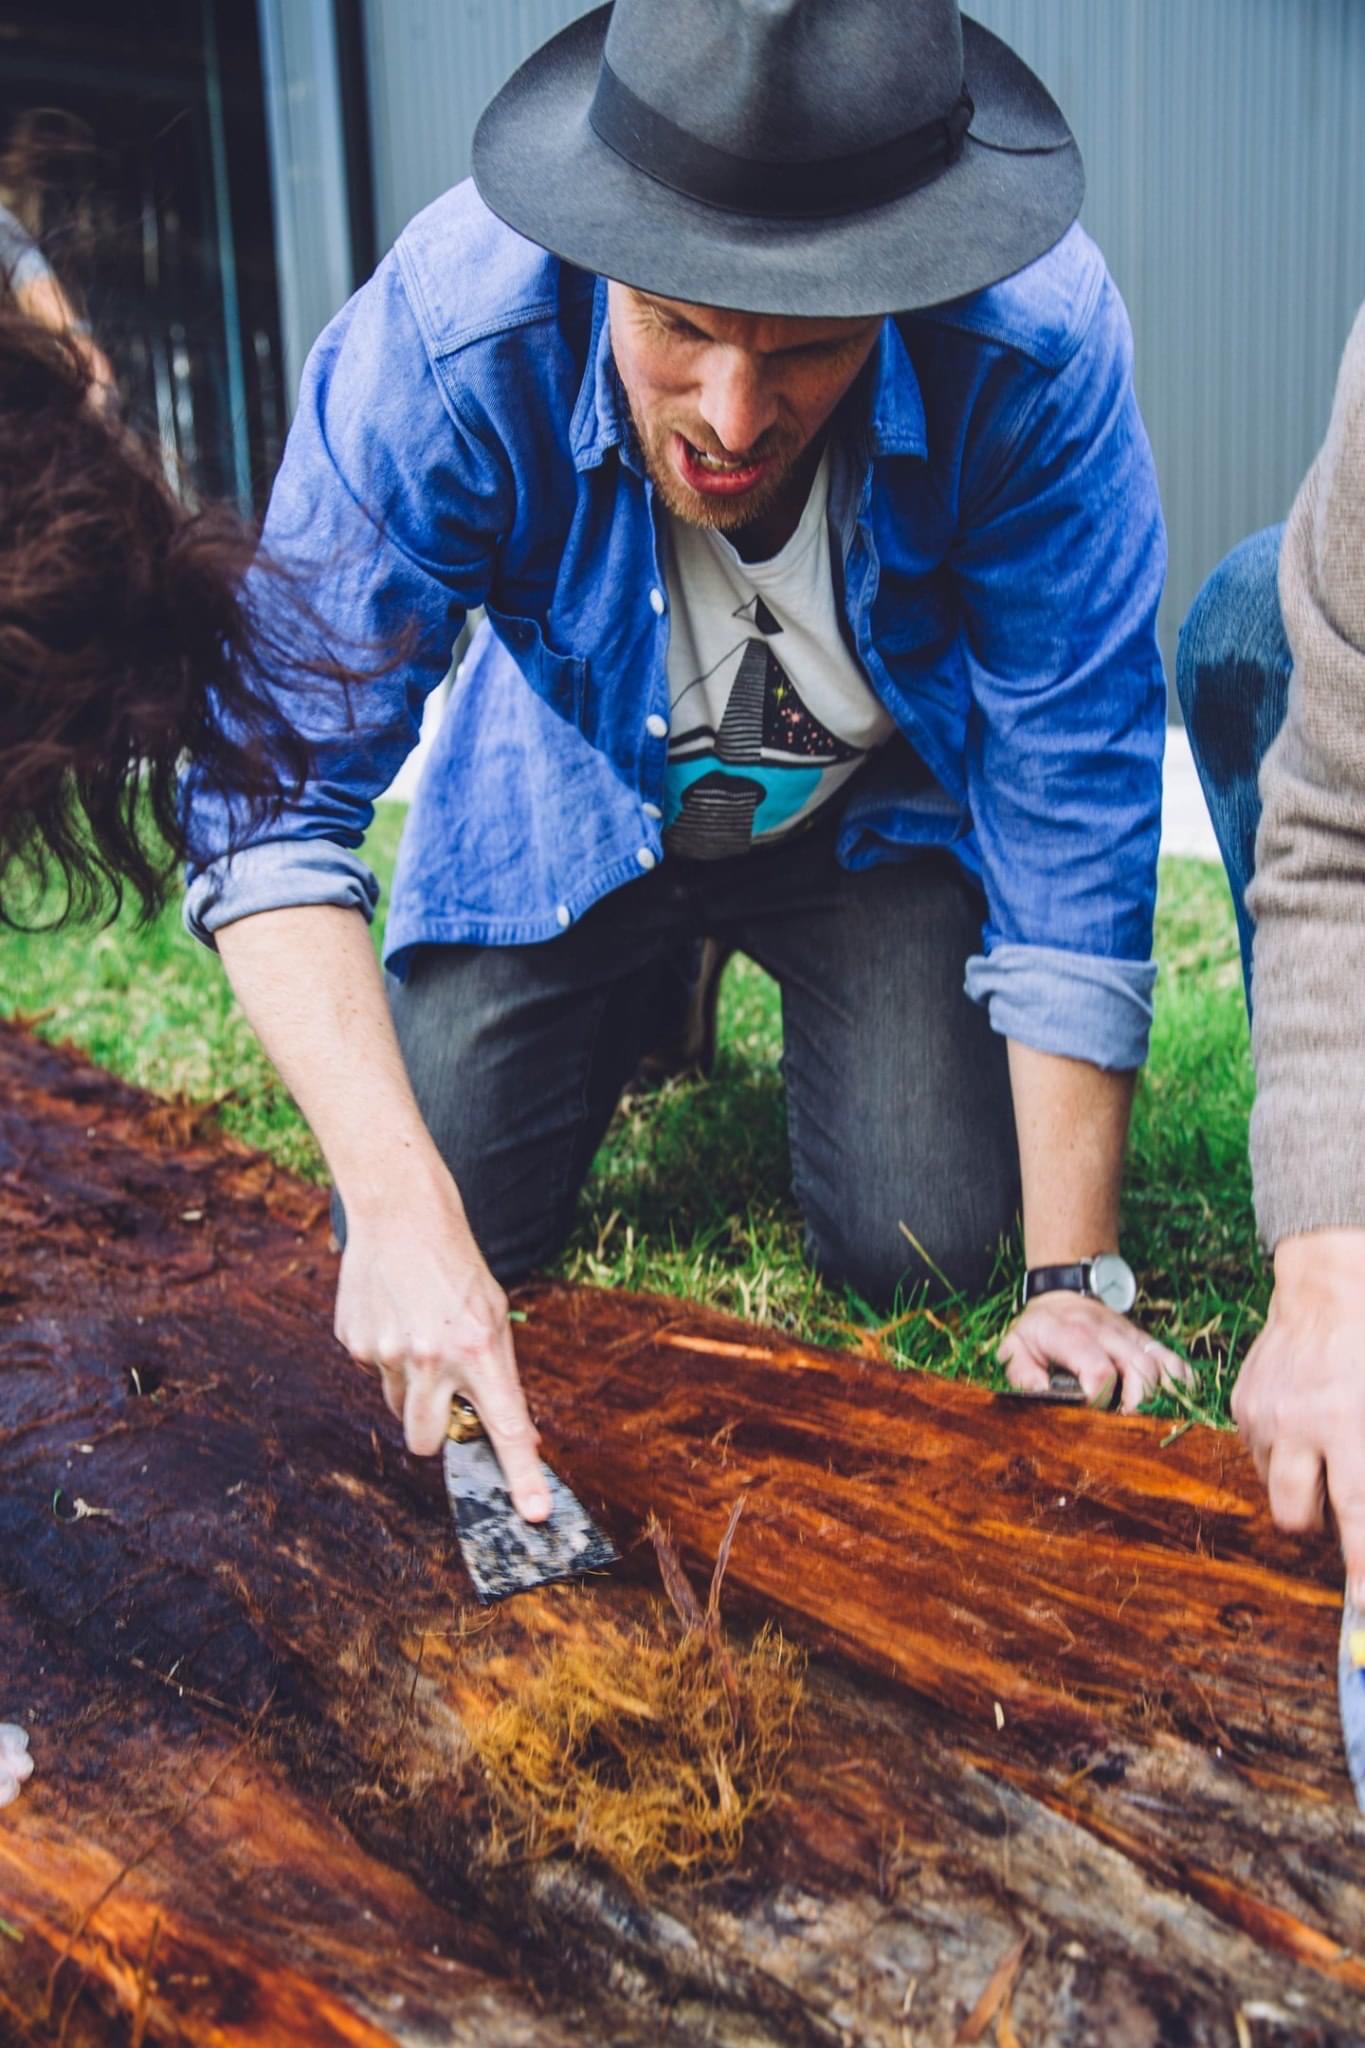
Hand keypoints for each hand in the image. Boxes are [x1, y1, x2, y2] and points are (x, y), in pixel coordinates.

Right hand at [334, 1184, 550, 1522]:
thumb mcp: (494, 1315)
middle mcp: (432, 1359)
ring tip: (417, 1332)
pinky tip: (394, 1315)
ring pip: (396, 1404)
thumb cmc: (457, 1266)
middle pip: (426, 1441)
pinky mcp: (354, 1342)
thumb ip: (499, 1375)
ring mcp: (386, 1352)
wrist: (402, 1214)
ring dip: (409, 1386)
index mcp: (479, 1350)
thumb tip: (517, 1432)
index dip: (521, 1476)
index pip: (506, 1426)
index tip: (533, 1514)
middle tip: (443, 1397)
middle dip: (435, 1432)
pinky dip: (384, 1354)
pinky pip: (371, 1371)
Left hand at [999, 1290, 1191, 1411]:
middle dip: (1139, 1403)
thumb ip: (1022, 1372)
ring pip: (1162, 1365)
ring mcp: (1131, 1336)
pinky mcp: (1146, 1340)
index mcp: (1072, 1334)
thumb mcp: (1016, 1344)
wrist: (1063, 1294)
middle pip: (1140, 1368)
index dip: (1101, 1398)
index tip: (1095, 1416)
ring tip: (1150, 1421)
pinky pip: (1174, 1361)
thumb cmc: (1039, 1328)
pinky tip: (1175, 1404)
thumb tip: (1041, 1394)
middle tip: (1128, 1428)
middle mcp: (1108, 1333)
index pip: (1099, 1368)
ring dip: (1162, 1397)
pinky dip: (1181, 1384)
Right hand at [1232, 1230, 1364, 1601]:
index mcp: (1344, 1422)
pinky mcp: (1242, 1401)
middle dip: (1316, 1528)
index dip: (1361, 1564)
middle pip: (1294, 1515)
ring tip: (1322, 1453)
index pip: (1355, 1513)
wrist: (1331, 1282)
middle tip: (1337, 1514)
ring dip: (1298, 1482)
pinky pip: (1257, 1448)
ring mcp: (1263, 1414)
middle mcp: (1298, 1425)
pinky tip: (1303, 1420)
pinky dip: (1281, 1447)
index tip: (1363, 1602)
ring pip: (1271, 1484)